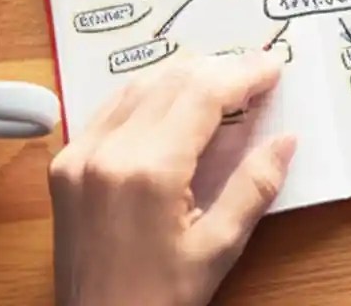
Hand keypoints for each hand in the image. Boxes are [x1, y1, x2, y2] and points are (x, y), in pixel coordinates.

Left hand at [49, 50, 295, 305]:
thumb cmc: (159, 299)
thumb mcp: (218, 249)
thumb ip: (254, 188)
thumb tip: (285, 140)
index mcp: (148, 172)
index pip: (202, 95)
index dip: (241, 74)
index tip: (272, 67)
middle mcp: (107, 152)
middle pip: (170, 82)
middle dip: (217, 69)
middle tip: (255, 71)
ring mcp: (79, 156)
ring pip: (137, 86)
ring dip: (182, 75)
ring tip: (221, 80)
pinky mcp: (65, 166)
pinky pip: (110, 108)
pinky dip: (147, 94)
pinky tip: (171, 100)